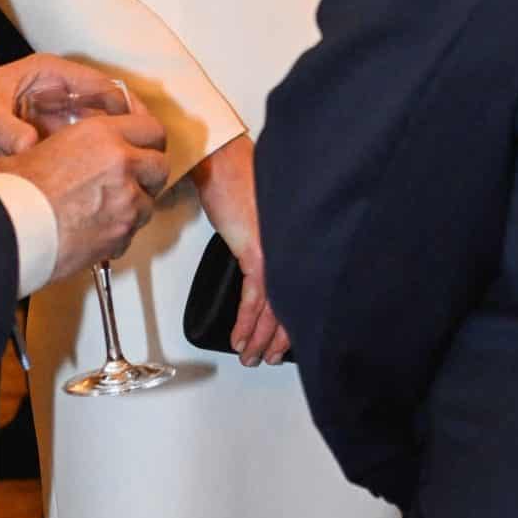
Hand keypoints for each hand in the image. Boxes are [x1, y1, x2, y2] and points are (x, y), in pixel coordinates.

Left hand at [0, 55, 150, 157]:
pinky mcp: (49, 126)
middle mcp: (58, 87)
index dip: (126, 108)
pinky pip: (80, 138)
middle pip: (107, 104)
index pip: (102, 85)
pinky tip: (101, 174)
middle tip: (148, 152)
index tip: (142, 131)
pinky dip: (92, 153)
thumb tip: (30, 145)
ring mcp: (56, 107)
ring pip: (97, 124)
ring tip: (132, 167)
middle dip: (127, 128)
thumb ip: (9, 129)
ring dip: (112, 143)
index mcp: (49, 72)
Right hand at [0, 64, 166, 280]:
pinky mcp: (121, 235)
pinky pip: (131, 233)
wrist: (9, 228)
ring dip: (133, 205)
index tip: (146, 143)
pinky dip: (119, 232)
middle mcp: (122, 165)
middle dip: (149, 174)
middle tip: (132, 178)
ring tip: (107, 208)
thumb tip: (72, 153)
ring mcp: (126, 202)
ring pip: (148, 203)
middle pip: (160, 167)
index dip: (149, 139)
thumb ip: (73, 148)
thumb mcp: (39, 147)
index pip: (151, 129)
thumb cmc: (14, 190)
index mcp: (102, 135)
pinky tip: (97, 229)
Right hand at [192, 133, 289, 366]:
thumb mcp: (252, 215)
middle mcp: (289, 247)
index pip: (297, 288)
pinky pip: (256, 299)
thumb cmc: (234, 177)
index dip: (291, 320)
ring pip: (275, 308)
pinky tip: (242, 339)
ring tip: (253, 356)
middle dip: (278, 338)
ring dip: (260, 337)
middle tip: (270, 358)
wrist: (220, 160)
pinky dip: (247, 323)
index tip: (283, 339)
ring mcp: (275, 251)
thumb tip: (255, 259)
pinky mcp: (258, 253)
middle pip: (291, 303)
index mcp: (289, 240)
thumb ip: (260, 239)